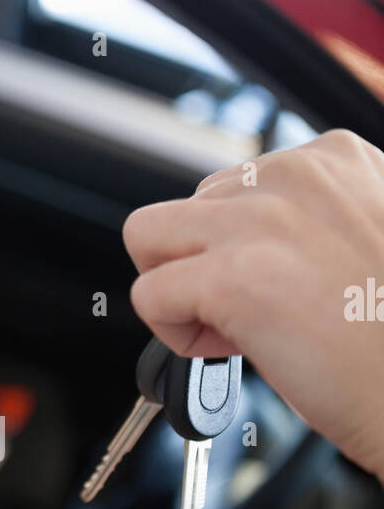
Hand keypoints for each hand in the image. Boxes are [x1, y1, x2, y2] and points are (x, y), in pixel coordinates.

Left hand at [123, 130, 383, 482]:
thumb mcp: (365, 242)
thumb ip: (307, 223)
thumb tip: (242, 245)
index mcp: (336, 159)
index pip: (239, 185)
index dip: (246, 244)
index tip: (283, 283)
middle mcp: (295, 175)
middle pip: (190, 208)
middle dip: (207, 263)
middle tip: (259, 314)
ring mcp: (259, 222)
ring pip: (147, 236)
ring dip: (177, 286)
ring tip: (232, 327)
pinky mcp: (231, 278)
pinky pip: (147, 294)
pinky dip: (171, 332)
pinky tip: (226, 349)